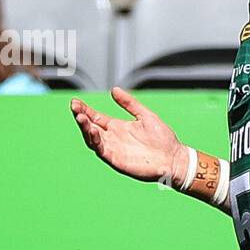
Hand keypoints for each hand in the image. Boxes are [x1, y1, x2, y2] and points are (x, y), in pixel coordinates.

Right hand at [70, 86, 184, 183]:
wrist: (174, 158)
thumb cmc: (163, 139)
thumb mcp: (145, 115)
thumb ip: (130, 104)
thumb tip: (114, 89)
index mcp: (118, 127)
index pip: (96, 117)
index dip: (85, 110)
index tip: (76, 102)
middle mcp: (113, 138)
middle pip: (91, 127)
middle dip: (81, 117)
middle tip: (75, 107)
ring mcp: (114, 149)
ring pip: (93, 139)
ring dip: (85, 128)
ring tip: (81, 117)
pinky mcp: (116, 159)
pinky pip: (102, 150)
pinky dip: (95, 141)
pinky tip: (93, 130)